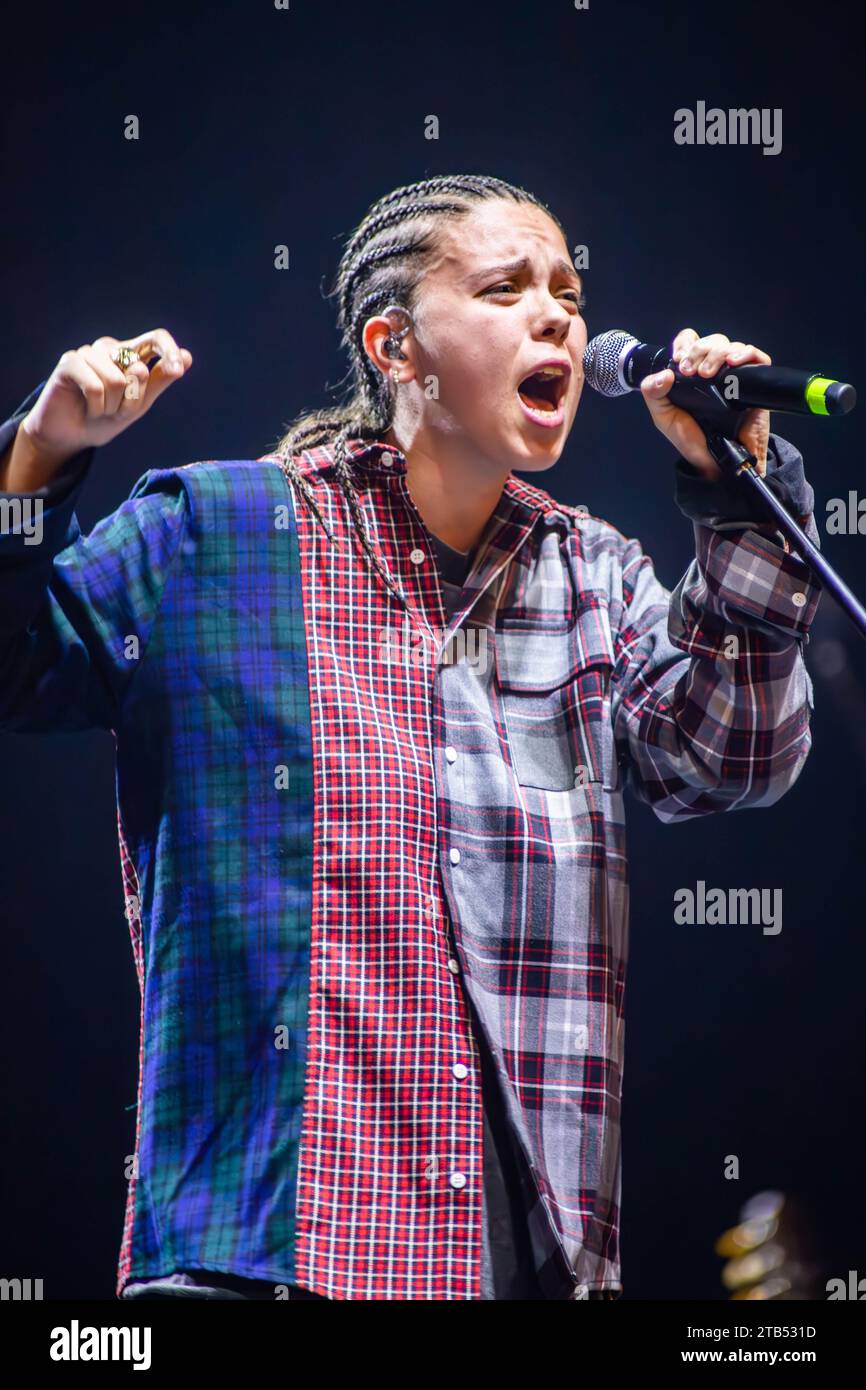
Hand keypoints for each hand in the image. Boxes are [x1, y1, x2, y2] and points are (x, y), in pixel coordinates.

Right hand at [16, 329, 192, 474]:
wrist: (71, 436)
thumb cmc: (105, 417)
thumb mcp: (139, 403)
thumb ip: (160, 380)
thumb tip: (186, 356)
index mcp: (130, 354)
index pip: (156, 338)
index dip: (169, 351)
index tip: (178, 370)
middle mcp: (110, 348)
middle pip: (139, 369)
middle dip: (132, 401)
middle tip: (116, 410)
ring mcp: (88, 352)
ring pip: (117, 381)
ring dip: (110, 406)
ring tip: (99, 409)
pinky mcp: (69, 362)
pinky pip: (95, 387)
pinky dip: (95, 406)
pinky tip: (87, 408)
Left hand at [639, 328, 770, 478]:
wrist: (716, 461)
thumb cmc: (692, 439)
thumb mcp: (664, 418)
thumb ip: (653, 394)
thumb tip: (664, 374)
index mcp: (692, 374)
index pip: (691, 342)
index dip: (685, 343)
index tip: (679, 359)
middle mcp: (715, 370)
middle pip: (712, 341)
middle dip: (700, 350)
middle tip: (691, 371)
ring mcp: (735, 376)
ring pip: (732, 346)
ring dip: (718, 353)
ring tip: (707, 373)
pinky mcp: (755, 384)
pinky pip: (758, 358)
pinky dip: (747, 353)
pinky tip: (734, 362)